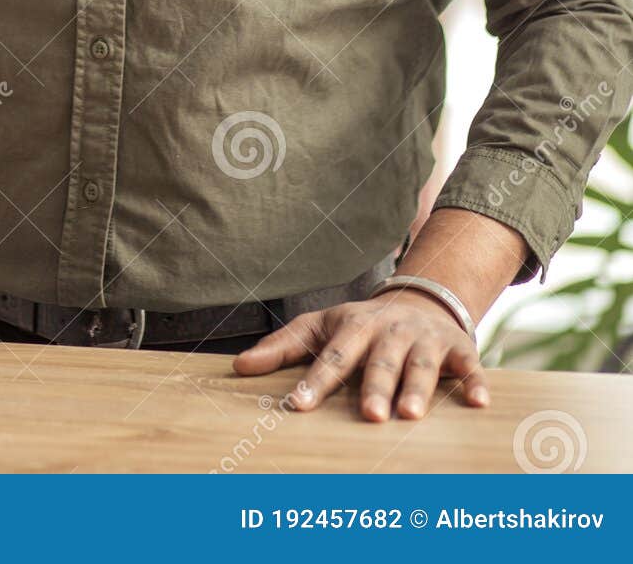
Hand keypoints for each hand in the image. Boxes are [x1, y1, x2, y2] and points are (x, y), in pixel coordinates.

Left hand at [232, 288, 488, 421]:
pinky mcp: (457, 347)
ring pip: (420, 364)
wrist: (420, 300)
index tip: (296, 407)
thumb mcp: (320, 326)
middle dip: (374, 386)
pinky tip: (479, 402)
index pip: (331, 357)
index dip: (314, 382)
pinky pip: (468, 365)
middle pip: (379, 361)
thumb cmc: (360, 326)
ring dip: (417, 387)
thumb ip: (282, 347)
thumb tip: (237, 367)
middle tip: (369, 415)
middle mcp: (389, 331)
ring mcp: (423, 339)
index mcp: (353, 327)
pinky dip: (475, 381)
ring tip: (409, 415)